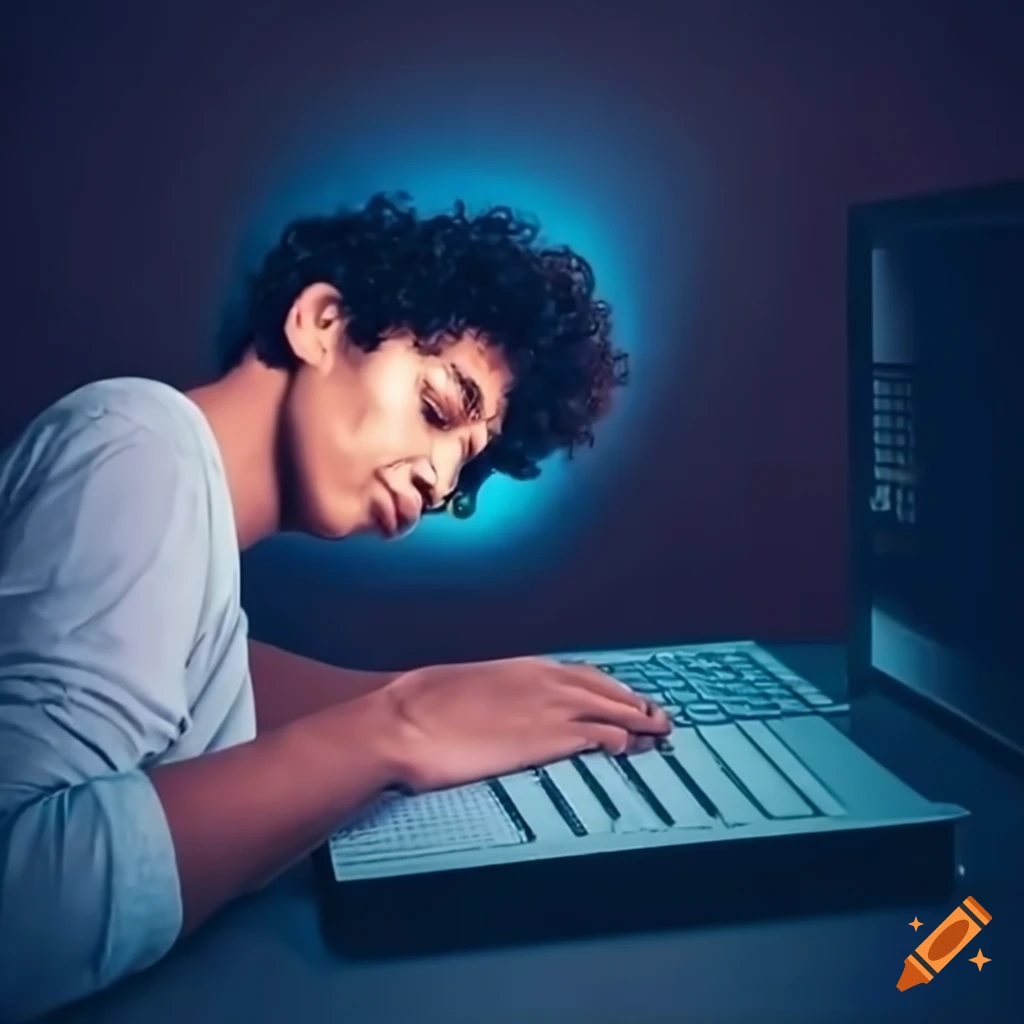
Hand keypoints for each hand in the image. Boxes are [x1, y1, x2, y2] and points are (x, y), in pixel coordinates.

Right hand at [377, 657, 671, 791]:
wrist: (405, 722)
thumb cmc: (422, 707)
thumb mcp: (464, 688)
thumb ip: (491, 693)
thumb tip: (491, 704)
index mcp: (525, 668)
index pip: (583, 674)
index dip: (609, 687)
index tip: (624, 696)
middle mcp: (545, 682)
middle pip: (607, 689)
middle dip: (634, 702)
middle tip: (657, 715)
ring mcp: (549, 708)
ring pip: (613, 710)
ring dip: (640, 721)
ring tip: (659, 732)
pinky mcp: (548, 738)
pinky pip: (601, 736)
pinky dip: (621, 741)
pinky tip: (630, 749)